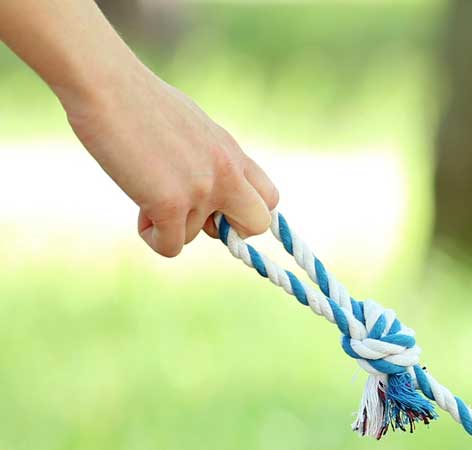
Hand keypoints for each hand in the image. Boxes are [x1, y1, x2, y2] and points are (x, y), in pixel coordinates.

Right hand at [62, 60, 277, 256]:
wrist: (103, 82)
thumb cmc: (133, 97)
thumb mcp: (188, 125)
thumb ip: (205, 157)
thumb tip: (203, 184)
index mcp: (230, 152)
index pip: (268, 198)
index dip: (245, 211)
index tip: (219, 210)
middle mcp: (225, 172)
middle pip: (257, 225)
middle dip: (229, 230)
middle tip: (193, 214)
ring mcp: (200, 189)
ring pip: (195, 235)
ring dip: (169, 222)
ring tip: (143, 187)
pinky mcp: (169, 203)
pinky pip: (170, 246)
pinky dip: (153, 237)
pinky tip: (139, 211)